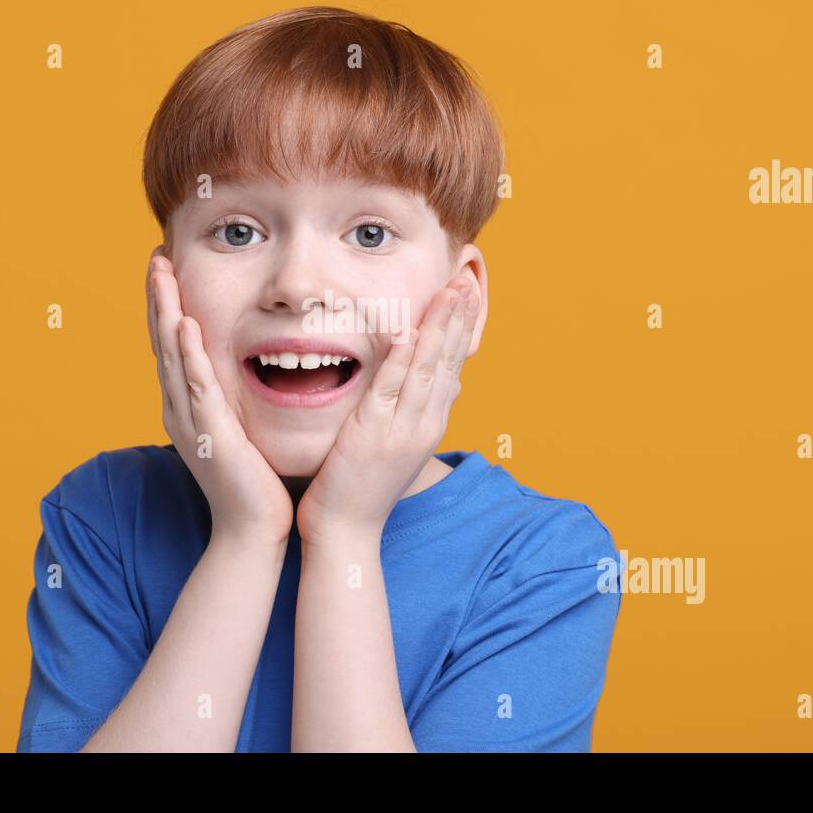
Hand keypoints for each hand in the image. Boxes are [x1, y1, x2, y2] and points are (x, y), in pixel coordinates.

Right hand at [147, 248, 295, 550]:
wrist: (250, 529)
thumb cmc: (251, 482)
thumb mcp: (235, 430)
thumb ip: (228, 401)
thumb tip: (234, 374)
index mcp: (186, 406)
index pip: (172, 346)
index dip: (166, 305)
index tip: (166, 268)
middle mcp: (180, 408)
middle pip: (163, 342)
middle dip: (158, 298)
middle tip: (155, 256)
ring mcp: (191, 421)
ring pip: (173, 357)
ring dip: (165, 313)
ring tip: (161, 275)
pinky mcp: (210, 434)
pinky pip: (197, 387)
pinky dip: (189, 356)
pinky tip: (185, 327)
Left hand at [296, 275, 480, 546]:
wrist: (345, 532)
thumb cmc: (358, 490)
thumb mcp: (391, 448)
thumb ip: (404, 416)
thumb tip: (415, 392)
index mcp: (428, 426)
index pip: (450, 368)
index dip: (460, 330)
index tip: (466, 296)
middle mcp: (424, 424)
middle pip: (447, 361)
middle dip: (459, 318)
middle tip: (467, 280)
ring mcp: (402, 428)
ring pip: (427, 367)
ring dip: (440, 327)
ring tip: (451, 291)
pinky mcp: (374, 433)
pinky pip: (392, 386)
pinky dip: (402, 356)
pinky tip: (409, 328)